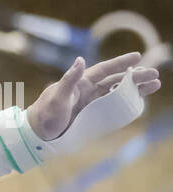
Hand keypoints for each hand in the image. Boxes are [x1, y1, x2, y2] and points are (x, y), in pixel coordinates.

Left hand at [25, 53, 160, 141]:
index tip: (137, 56)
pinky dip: (125, 103)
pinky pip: (112, 107)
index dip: (120, 63)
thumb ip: (69, 79)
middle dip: (135, 77)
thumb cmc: (44, 115)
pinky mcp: (91, 115)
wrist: (36, 135)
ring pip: (117, 93)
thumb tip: (80, 60)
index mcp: (79, 83)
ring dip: (135, 89)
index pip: (104, 70)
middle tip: (155, 75)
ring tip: (153, 86)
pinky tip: (138, 101)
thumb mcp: (57, 97)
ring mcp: (90, 103)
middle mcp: (87, 90)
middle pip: (115, 80)